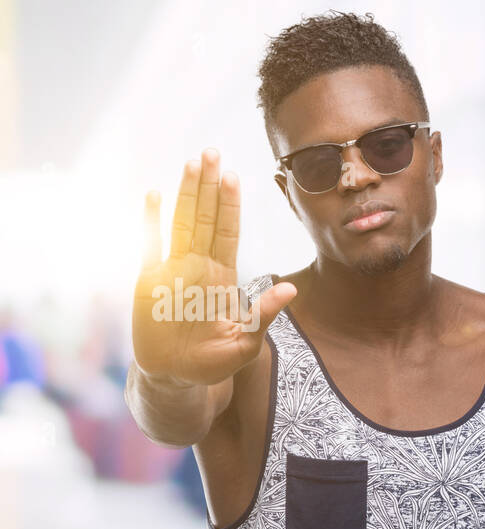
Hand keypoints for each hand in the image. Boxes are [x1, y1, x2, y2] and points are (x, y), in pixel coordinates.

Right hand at [133, 148, 295, 386]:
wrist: (175, 377)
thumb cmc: (212, 363)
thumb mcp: (246, 344)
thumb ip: (263, 315)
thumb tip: (291, 289)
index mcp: (222, 277)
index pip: (228, 233)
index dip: (230, 205)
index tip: (234, 176)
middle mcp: (199, 266)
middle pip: (205, 217)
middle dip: (209, 186)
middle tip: (213, 151)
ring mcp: (173, 270)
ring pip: (181, 222)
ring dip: (186, 192)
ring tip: (192, 161)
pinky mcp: (149, 281)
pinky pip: (150, 245)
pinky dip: (151, 221)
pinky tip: (154, 194)